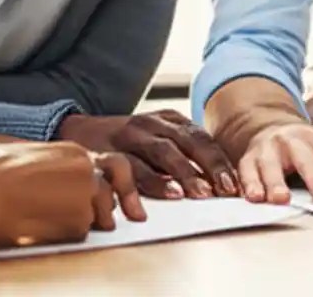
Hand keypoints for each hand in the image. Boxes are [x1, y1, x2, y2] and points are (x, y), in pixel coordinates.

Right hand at [0, 142, 145, 249]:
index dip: (123, 183)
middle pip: (112, 192)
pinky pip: (82, 234)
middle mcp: (86, 169)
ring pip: (99, 215)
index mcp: (73, 151)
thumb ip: (38, 160)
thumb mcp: (17, 152)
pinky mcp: (79, 219)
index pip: (112, 166)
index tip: (131, 198)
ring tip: (50, 220)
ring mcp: (86, 194)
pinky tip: (41, 229)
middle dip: (120, 205)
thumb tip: (20, 159)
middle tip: (134, 217)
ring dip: (84, 222)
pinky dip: (67, 236)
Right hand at [58, 111, 238, 199]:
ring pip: (163, 151)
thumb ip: (181, 151)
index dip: (220, 160)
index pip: (201, 137)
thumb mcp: (156, 137)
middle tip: (225, 189)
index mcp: (167, 118)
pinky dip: (152, 181)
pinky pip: (132, 166)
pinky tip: (167, 194)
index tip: (235, 184)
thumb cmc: (125, 142)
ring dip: (184, 173)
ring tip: (200, 194)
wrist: (76, 129)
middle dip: (210, 165)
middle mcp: (150, 122)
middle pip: (188, 141)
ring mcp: (129, 134)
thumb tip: (217, 180)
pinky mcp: (108, 150)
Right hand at [239, 122, 312, 204]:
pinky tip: (254, 197)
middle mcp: (291, 140)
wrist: (268, 129)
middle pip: (305, 158)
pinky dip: (249, 184)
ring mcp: (268, 149)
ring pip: (271, 164)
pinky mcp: (248, 159)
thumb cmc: (303, 149)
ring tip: (282, 199)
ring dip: (276, 182)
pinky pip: (246, 170)